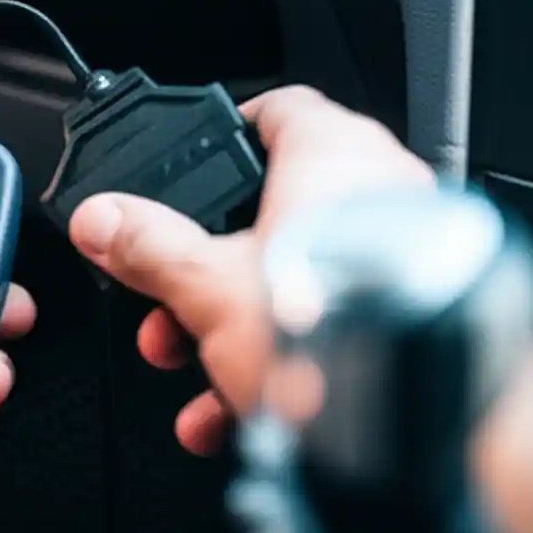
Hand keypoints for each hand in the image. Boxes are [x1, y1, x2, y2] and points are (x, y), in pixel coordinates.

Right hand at [67, 86, 433, 454]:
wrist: (431, 420)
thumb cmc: (342, 331)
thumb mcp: (211, 288)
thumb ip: (149, 248)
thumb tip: (102, 220)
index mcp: (332, 155)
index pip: (273, 111)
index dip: (218, 135)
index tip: (181, 172)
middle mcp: (382, 189)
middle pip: (271, 211)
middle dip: (206, 270)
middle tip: (167, 305)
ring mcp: (407, 252)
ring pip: (302, 275)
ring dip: (236, 325)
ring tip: (195, 371)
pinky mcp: (419, 312)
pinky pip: (339, 322)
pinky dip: (287, 359)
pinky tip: (241, 410)